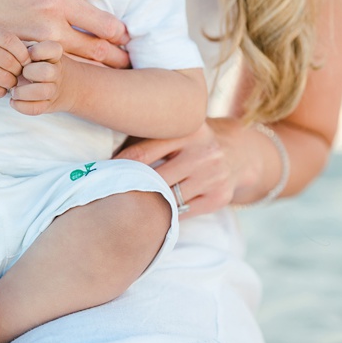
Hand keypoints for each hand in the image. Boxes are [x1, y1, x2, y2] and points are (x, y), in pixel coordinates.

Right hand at [0, 0, 129, 67]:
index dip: (120, 33)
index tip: (125, 37)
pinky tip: (74, 79)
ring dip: (97, 71)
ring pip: (79, 68)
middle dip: (116, 58)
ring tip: (110, 74)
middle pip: (98, 51)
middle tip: (127, 62)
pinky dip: (66, 78)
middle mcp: (49, 26)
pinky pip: (52, 76)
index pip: (104, 23)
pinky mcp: (21, 67)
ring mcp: (34, 50)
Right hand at [0, 27, 28, 96]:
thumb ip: (14, 45)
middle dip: (18, 71)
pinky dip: (1, 91)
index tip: (26, 62)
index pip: (11, 41)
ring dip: (11, 83)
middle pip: (9, 62)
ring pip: (3, 78)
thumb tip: (36, 59)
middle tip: (18, 74)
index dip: (23, 54)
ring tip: (10, 81)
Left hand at [10, 41, 65, 115]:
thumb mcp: (33, 51)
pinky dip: (22, 106)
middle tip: (18, 73)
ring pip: (44, 92)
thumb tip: (6, 51)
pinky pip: (37, 108)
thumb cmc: (36, 63)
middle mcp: (56, 71)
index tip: (28, 53)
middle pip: (47, 72)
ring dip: (24, 93)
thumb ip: (22, 48)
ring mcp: (53, 89)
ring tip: (13, 91)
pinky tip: (13, 101)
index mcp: (53, 55)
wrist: (58, 84)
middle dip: (29, 73)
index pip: (53, 49)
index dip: (38, 51)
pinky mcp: (47, 104)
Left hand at [118, 119, 244, 215]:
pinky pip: (182, 212)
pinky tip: (153, 212)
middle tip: (108, 192)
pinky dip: (166, 213)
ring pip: (168, 198)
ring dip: (148, 202)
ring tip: (127, 204)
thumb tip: (107, 154)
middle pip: (155, 178)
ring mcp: (213, 176)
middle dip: (131, 185)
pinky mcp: (219, 198)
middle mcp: (203, 152)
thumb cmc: (193, 141)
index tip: (101, 173)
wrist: (239, 153)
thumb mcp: (179, 129)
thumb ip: (150, 136)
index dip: (119, 165)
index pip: (144, 152)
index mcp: (188, 130)